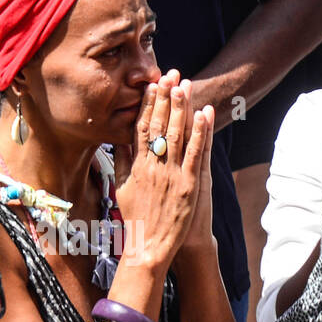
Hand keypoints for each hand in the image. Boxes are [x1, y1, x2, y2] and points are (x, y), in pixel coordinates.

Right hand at [113, 69, 209, 269]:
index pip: (141, 127)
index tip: (152, 84)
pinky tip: (204, 113)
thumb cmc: (136, 219)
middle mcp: (153, 166)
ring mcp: (171, 175)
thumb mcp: (121, 188)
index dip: (147, 104)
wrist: (148, 247)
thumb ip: (120, 162)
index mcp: (136, 166)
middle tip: (171, 74)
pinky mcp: (188, 186)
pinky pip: (195, 153)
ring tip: (186, 84)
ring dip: (182, 107)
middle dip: (165, 98)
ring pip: (177, 135)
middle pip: (159, 125)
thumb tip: (117, 139)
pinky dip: (201, 132)